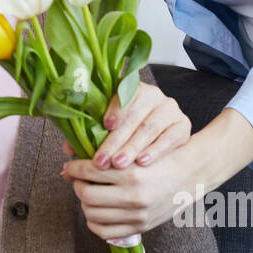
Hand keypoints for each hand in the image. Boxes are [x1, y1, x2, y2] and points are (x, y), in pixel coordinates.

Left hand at [60, 80, 189, 167]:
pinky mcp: (183, 125)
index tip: (105, 125)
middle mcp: (153, 95)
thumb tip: (69, 150)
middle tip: (102, 160)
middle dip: (116, 140)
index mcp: (132, 88)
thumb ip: (91, 135)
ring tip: (119, 163)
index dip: (115, 108)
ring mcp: (170, 109)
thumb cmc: (132, 131)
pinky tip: (143, 162)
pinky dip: (156, 150)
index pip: (122, 94)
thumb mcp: (112, 128)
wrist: (170, 136)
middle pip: (133, 116)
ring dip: (133, 147)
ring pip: (150, 127)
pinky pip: (170, 137)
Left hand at [60, 106, 252, 234]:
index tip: (71, 164)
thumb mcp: (137, 149)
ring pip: (92, 214)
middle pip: (86, 194)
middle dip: (77, 185)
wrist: (191, 175)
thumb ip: (109, 155)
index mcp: (132, 173)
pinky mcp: (140, 227)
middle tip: (78, 179)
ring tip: (88, 192)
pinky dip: (94, 222)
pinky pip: (104, 232)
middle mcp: (134, 196)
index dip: (74, 167)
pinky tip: (96, 210)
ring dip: (84, 203)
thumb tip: (73, 162)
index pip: (89, 170)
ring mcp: (137, 215)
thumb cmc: (162, 157)